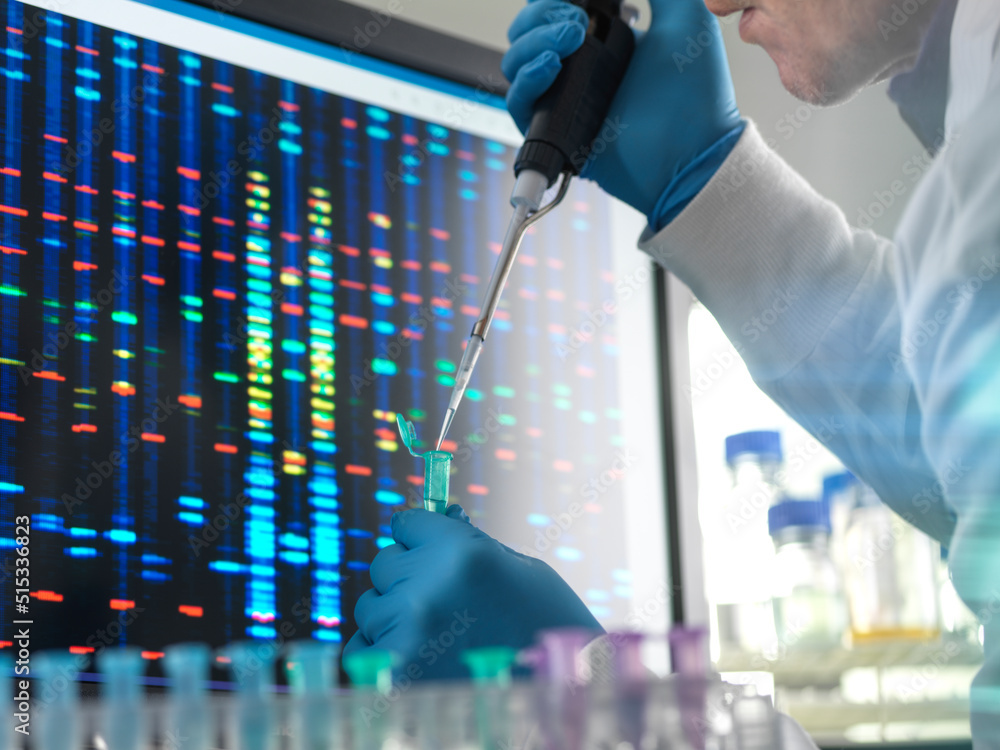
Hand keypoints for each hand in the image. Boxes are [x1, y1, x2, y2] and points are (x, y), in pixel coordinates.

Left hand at [343, 505, 602, 680]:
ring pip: (370, 608)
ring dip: (394, 617)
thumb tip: (419, 526)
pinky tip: (417, 660)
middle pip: (383, 564)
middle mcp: (427, 586)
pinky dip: (380, 655)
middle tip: (441, 601)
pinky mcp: (393, 676)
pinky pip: (360, 651)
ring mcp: (407, 633)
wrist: (567, 691)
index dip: (418, 538)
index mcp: (460, 551)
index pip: (405, 524)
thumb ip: (463, 546)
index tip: (425, 551)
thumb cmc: (547, 624)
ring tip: (437, 637)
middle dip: (406, 578)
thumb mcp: (516, 569)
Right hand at [503, 0, 742, 226]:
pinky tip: (550, 64)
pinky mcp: (556, 132)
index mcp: (605, 42)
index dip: (550, 0)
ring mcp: (565, 100)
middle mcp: (580, 70)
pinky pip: (517, 102)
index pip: (555, 11)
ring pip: (516, 61)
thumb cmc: (696, 98)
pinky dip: (526, 78)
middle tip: (575, 18)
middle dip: (540, 12)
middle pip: (528, 31)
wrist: (692, 155)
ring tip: (569, 37)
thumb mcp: (686, 19)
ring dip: (532, 38)